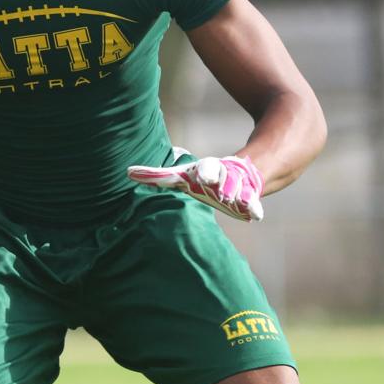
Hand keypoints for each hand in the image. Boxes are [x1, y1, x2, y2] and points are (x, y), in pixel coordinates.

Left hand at [127, 151, 264, 221]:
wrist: (239, 175)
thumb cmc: (201, 177)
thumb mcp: (181, 175)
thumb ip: (157, 176)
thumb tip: (128, 172)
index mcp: (207, 170)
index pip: (207, 168)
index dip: (206, 173)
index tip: (204, 178)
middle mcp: (224, 177)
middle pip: (225, 180)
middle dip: (221, 184)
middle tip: (214, 188)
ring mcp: (238, 188)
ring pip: (239, 192)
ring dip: (237, 197)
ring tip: (233, 201)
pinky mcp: (250, 201)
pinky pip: (253, 205)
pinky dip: (253, 209)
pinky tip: (254, 215)